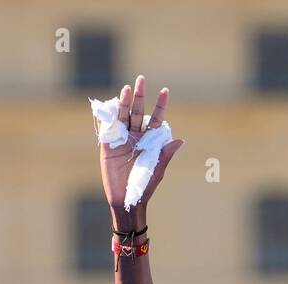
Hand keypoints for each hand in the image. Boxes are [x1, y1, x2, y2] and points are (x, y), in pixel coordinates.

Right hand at [98, 74, 184, 226]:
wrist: (126, 199)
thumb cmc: (144, 186)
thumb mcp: (156, 169)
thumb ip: (165, 154)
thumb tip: (180, 141)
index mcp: (149, 140)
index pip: (156, 119)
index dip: (160, 105)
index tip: (165, 91)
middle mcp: (135, 135)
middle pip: (138, 112)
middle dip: (140, 96)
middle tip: (141, 79)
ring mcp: (121, 139)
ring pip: (123, 116)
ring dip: (125, 103)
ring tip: (126, 89)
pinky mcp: (108, 145)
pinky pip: (107, 128)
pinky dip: (107, 116)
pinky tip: (109, 104)